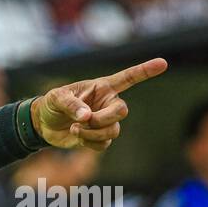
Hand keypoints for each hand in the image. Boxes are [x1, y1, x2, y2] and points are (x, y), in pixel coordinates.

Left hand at [30, 57, 167, 152]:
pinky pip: (105, 144)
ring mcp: (105, 121)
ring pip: (113, 130)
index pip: (127, 78)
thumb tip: (86, 117)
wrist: (44, 124)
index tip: (163, 63)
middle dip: (104, 119)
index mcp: (101, 87)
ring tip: (75, 128)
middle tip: (85, 120)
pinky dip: (90, 142)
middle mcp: (107, 103)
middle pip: (122, 111)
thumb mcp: (56, 98)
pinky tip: (78, 136)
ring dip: (93, 133)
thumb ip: (71, 105)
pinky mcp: (100, 137)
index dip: (145, 71)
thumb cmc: (51, 104)